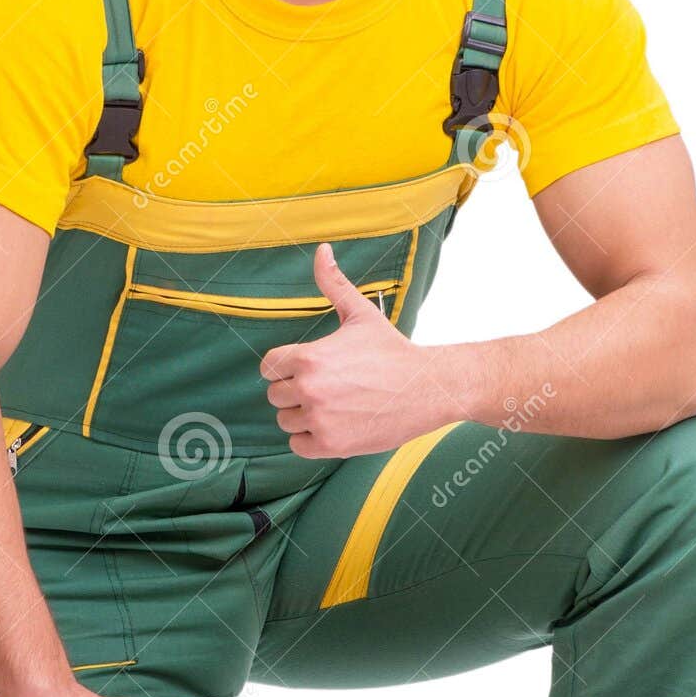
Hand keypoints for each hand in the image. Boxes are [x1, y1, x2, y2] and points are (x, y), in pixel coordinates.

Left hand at [259, 242, 449, 457]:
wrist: (427, 388)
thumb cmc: (392, 351)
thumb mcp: (361, 314)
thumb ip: (333, 284)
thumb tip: (322, 250)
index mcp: (308, 357)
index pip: (268, 368)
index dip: (286, 368)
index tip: (309, 369)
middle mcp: (309, 389)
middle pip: (275, 396)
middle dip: (296, 393)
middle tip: (328, 388)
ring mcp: (320, 419)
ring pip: (286, 422)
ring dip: (304, 417)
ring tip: (334, 406)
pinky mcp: (331, 445)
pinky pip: (298, 446)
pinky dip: (311, 439)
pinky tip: (335, 425)